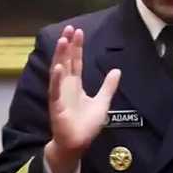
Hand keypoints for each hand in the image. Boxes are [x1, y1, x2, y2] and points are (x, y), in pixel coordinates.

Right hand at [45, 26, 120, 172]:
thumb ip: (108, 86)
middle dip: (68, 45)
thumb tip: (117, 70)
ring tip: (62, 40)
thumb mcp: (102, 102)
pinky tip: (58, 67)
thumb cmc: (86, 124)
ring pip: (59, 71)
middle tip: (70, 28)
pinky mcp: (56, 105)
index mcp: (75, 84)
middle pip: (66, 61)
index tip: (78, 31)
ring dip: (60, 56)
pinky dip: (56, 79)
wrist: (77, 144)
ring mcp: (59, 94)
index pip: (76, 61)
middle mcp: (65, 86)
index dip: (77, 47)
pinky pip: (55, 90)